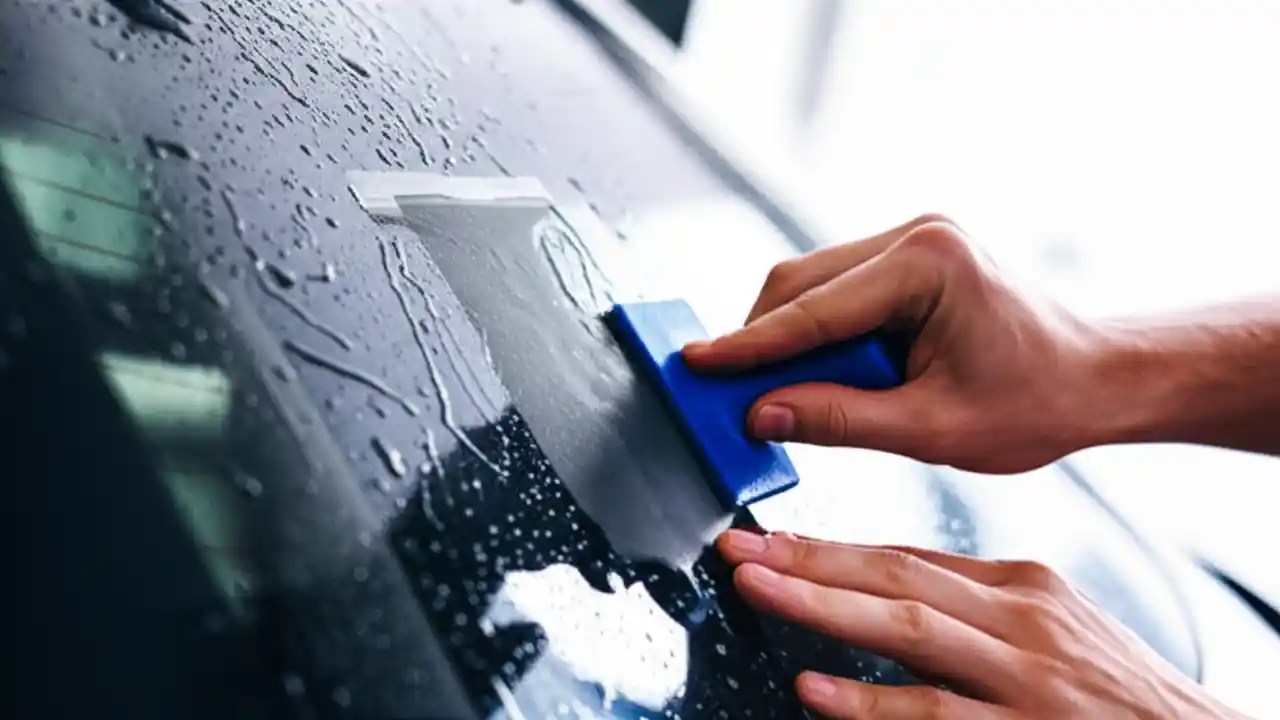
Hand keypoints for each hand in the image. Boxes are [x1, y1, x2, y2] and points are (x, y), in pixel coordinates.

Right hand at [682, 215, 1100, 472]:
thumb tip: (761, 415)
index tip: (693, 363)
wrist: (1096, 378)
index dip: (747, 345)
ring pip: (810, 287)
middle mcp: (916, 236)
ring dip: (787, 342)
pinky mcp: (906, 260)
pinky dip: (814, 336)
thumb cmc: (1037, 402)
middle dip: (760, 343)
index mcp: (928, 264)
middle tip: (722, 396)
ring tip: (773, 397)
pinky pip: (836, 293)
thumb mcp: (934, 428)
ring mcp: (911, 242)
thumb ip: (840, 420)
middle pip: (800, 285)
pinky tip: (814, 377)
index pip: (814, 311)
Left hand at [717, 530, 1247, 718]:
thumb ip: (969, 600)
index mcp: (1018, 584)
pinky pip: (934, 716)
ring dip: (823, 608)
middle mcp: (1018, 620)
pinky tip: (816, 692)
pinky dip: (869, 703)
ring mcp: (1022, 678)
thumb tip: (878, 580)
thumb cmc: (1111, 686)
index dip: (827, 547)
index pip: (904, 555)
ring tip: (760, 591)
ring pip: (907, 632)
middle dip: (809, 560)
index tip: (765, 539)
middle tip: (741, 550)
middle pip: (896, 577)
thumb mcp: (1049, 620)